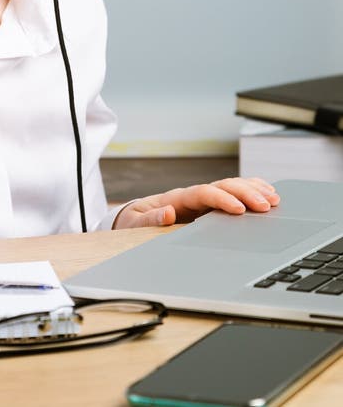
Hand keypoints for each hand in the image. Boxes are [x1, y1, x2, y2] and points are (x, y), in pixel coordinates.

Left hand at [112, 177, 279, 229]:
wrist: (134, 219)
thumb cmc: (135, 222)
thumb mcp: (135, 223)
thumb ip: (150, 219)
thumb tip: (168, 212)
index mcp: (178, 198)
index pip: (204, 193)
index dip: (223, 199)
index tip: (240, 209)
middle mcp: (194, 195)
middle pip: (223, 186)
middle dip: (246, 193)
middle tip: (267, 205)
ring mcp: (204, 200)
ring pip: (232, 187)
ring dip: (253, 190)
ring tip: (274, 199)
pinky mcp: (211, 206)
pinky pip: (234, 194)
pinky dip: (252, 192)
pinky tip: (269, 194)